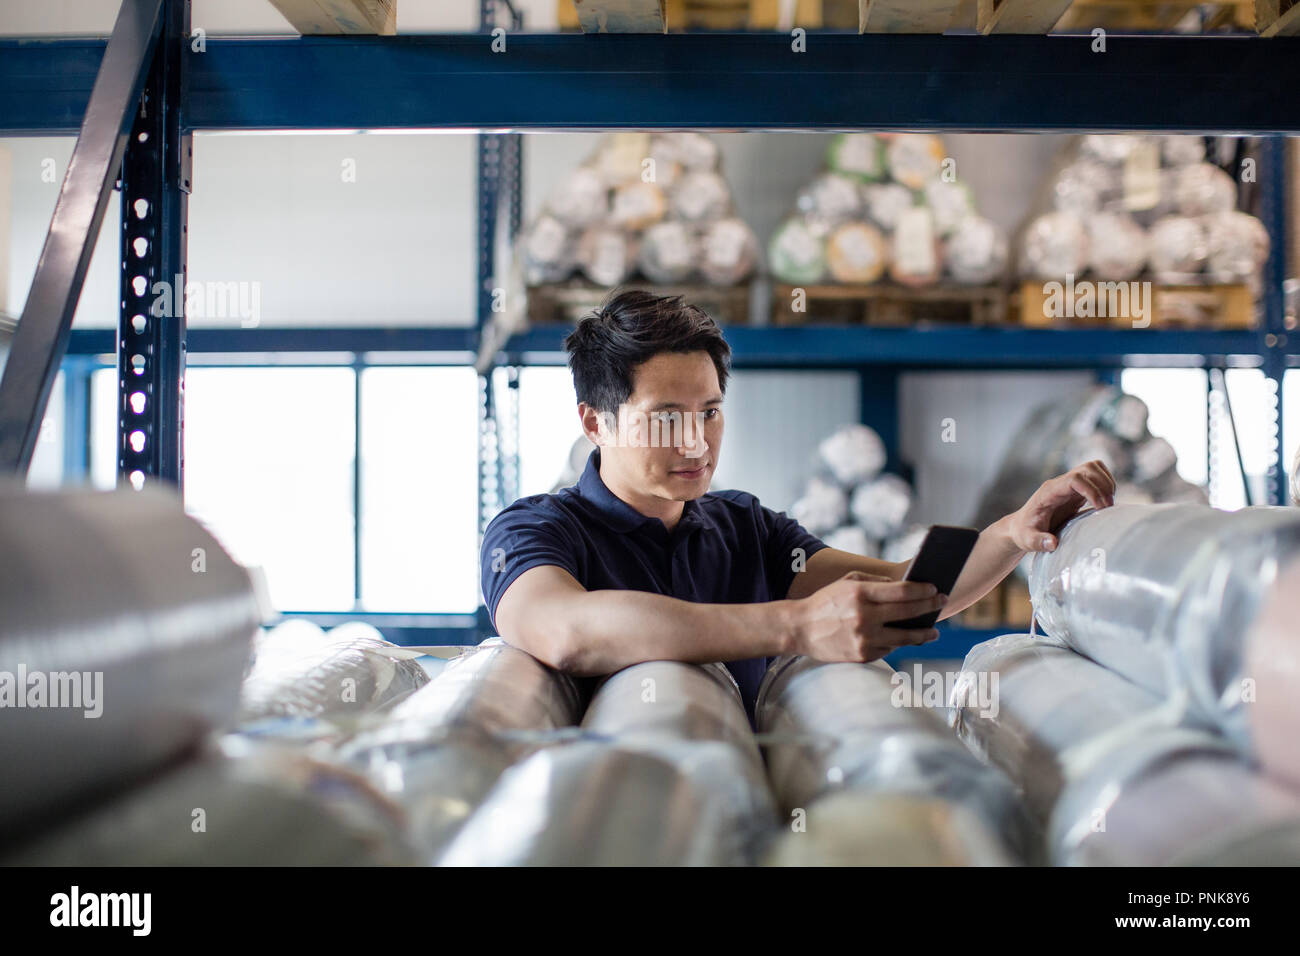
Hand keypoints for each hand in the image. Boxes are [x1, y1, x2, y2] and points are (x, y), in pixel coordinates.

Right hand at [792, 571, 946, 662]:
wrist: (800, 629)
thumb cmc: (825, 602)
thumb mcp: (846, 582)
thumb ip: (875, 581)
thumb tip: (904, 586)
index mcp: (860, 594)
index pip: (901, 591)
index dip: (922, 590)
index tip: (934, 589)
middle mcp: (864, 617)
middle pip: (908, 612)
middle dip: (929, 606)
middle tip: (941, 602)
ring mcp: (864, 639)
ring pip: (904, 637)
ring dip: (923, 633)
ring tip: (933, 631)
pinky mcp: (863, 656)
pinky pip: (888, 649)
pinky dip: (898, 643)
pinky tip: (906, 639)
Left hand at [1009, 459, 1116, 553]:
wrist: (1022, 525)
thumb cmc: (1025, 531)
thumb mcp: (1027, 539)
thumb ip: (1038, 541)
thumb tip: (1052, 543)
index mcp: (1049, 492)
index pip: (1074, 479)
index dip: (1091, 490)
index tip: (1100, 507)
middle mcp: (1060, 483)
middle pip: (1087, 469)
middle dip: (1103, 486)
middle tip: (1108, 508)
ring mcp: (1069, 484)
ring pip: (1094, 468)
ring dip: (1107, 482)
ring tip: (1108, 504)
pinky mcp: (1077, 489)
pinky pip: (1096, 475)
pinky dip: (1107, 483)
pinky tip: (1105, 501)